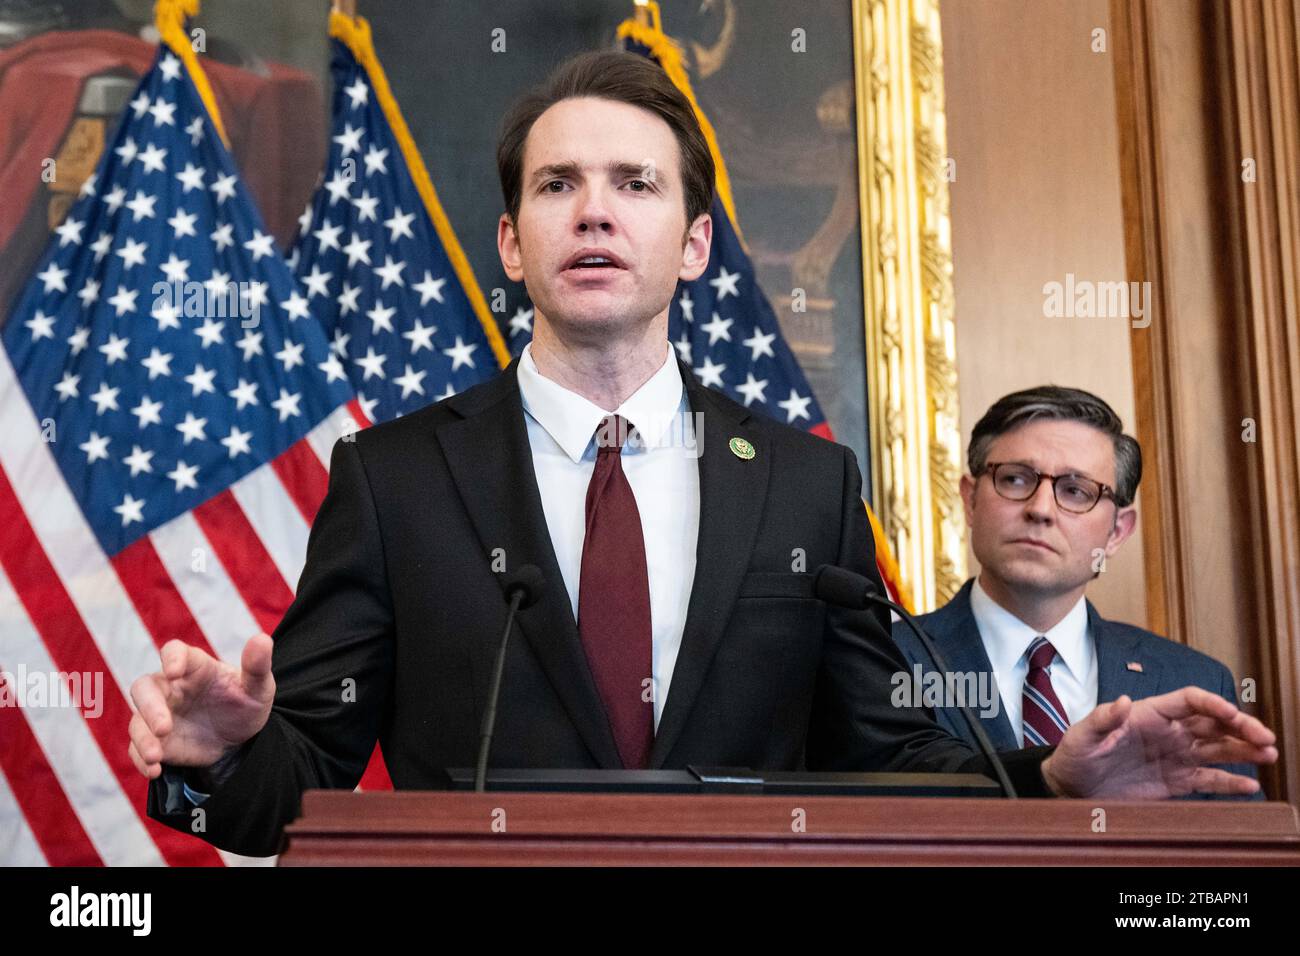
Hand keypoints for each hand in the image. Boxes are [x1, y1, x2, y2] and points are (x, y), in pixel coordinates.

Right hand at [127, 634, 275, 779]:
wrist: (240, 739)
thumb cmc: (245, 703)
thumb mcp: (258, 687)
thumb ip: (257, 666)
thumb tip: (263, 639)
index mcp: (194, 667)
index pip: (174, 652)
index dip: (171, 658)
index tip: (174, 671)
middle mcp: (170, 688)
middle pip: (144, 688)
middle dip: (149, 707)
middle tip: (164, 727)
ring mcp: (159, 714)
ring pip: (137, 720)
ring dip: (142, 738)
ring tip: (156, 756)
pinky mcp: (156, 740)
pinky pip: (137, 748)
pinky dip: (141, 759)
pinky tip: (155, 770)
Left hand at [1040, 686, 1276, 798]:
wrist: (1071, 786)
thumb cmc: (1074, 753)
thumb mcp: (1083, 734)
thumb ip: (1103, 718)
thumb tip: (1122, 701)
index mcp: (1149, 713)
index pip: (1190, 701)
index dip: (1213, 704)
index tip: (1233, 714)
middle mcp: (1168, 732)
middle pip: (1213, 723)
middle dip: (1241, 727)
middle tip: (1265, 737)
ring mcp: (1175, 756)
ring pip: (1218, 749)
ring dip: (1244, 750)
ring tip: (1269, 754)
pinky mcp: (1176, 781)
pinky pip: (1209, 779)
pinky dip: (1230, 782)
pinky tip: (1250, 784)